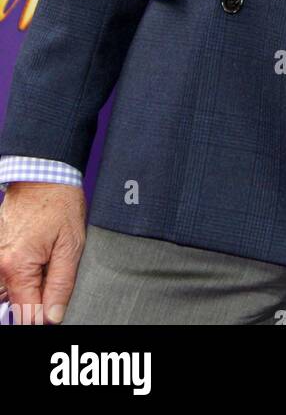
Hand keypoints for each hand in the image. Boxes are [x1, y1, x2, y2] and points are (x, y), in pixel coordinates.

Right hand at [0, 182, 86, 324]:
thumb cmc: (59, 204)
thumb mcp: (71, 246)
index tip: (55, 309)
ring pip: (9, 291)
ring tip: (45, 259)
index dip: (45, 315)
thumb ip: (61, 285)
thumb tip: (53, 317)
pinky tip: (35, 254)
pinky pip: (5, 275)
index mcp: (17, 268)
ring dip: (28, 285)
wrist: (43, 174)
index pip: (27, 315)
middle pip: (16, 304)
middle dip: (37, 298)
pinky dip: (20, 273)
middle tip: (53, 272)